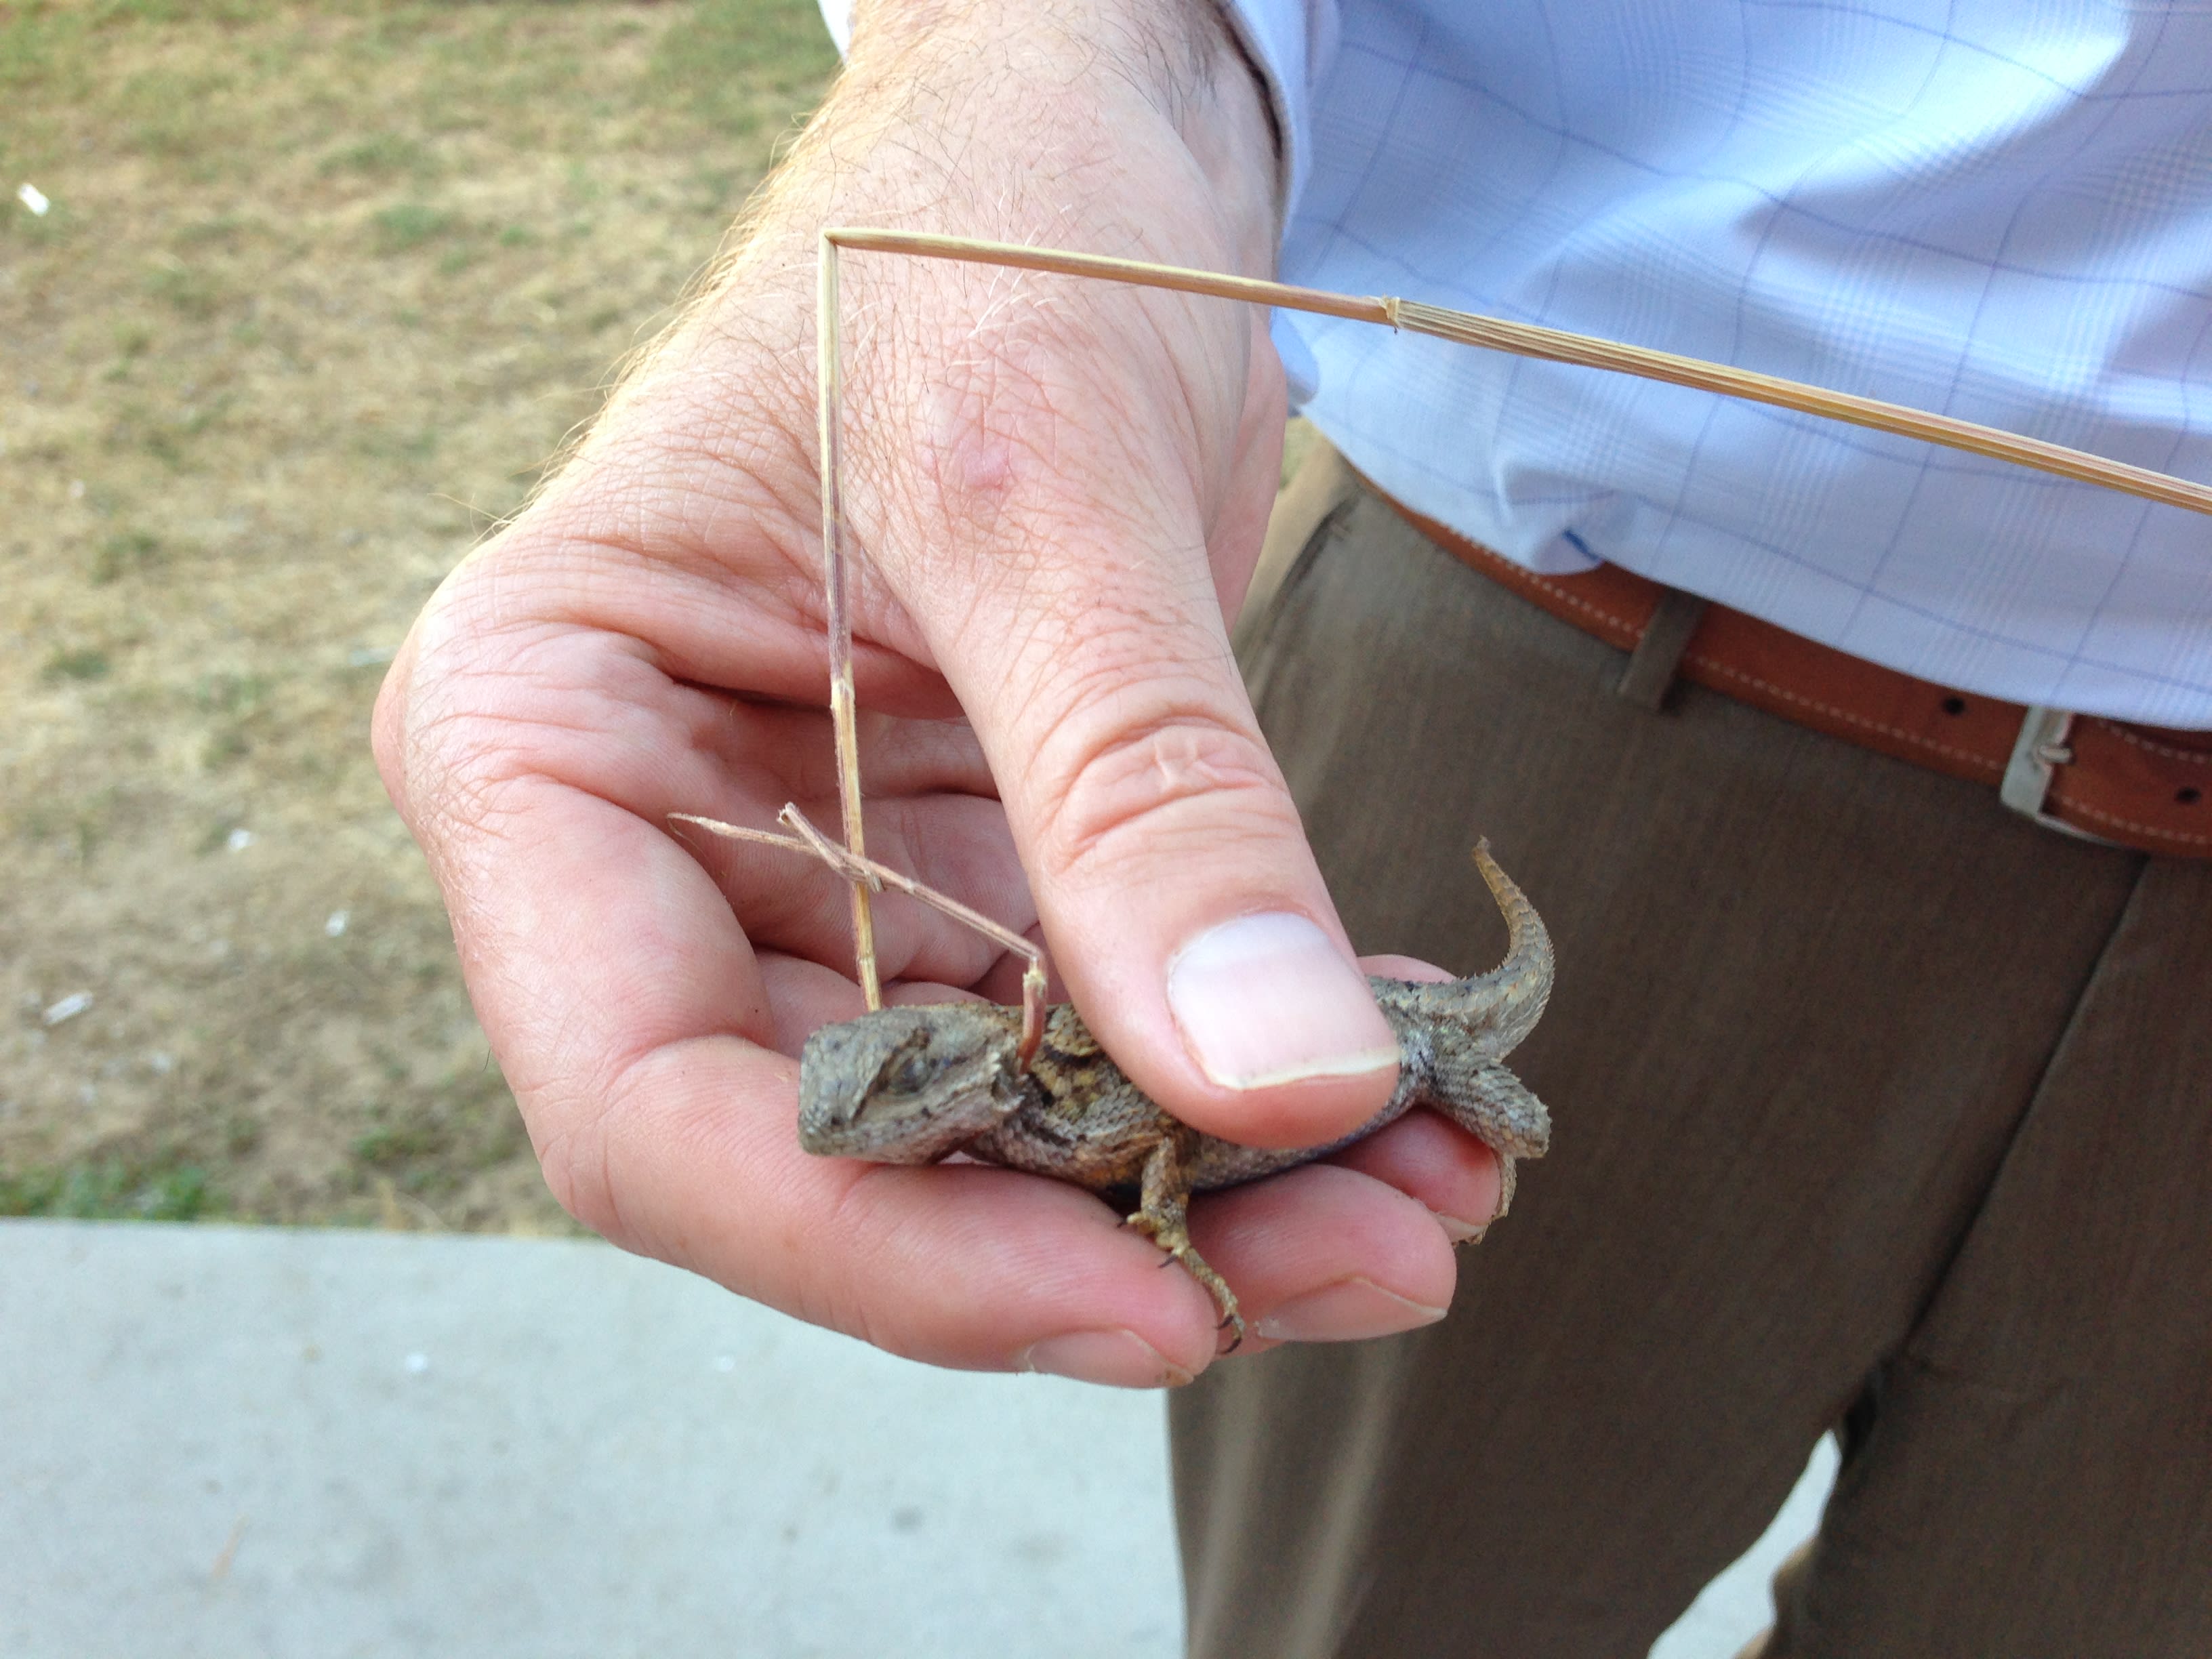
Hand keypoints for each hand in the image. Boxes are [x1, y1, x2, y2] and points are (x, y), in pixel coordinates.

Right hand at [374, 0, 1503, 1384]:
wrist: (1067, 124)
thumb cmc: (972, 223)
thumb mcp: (1046, 486)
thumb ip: (1139, 786)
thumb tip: (1278, 1076)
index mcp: (542, 740)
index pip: (647, 1107)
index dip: (886, 1252)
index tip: (1149, 1296)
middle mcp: (653, 841)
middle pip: (836, 1154)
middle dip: (1101, 1234)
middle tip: (1380, 1252)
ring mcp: (809, 864)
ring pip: (987, 1127)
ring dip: (1211, 1180)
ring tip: (1434, 1187)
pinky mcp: (957, 861)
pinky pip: (1089, 1027)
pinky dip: (1245, 1075)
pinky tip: (1411, 1086)